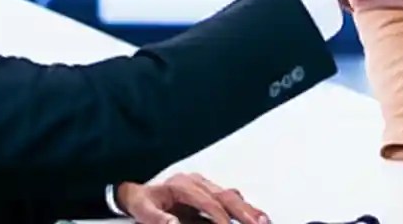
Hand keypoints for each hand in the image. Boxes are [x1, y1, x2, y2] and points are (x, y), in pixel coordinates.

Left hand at [116, 173, 268, 223]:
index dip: (220, 218)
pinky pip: (230, 199)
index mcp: (183, 185)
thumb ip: (157, 218)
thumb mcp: (144, 209)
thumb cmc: (143, 201)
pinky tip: (255, 217)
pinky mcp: (209, 192)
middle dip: (244, 212)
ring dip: (249, 209)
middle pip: (226, 196)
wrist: (139, 192)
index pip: (208, 202)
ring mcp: (205, 186)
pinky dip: (244, 209)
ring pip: (232, 196)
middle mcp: (197, 182)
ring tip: (263, 221)